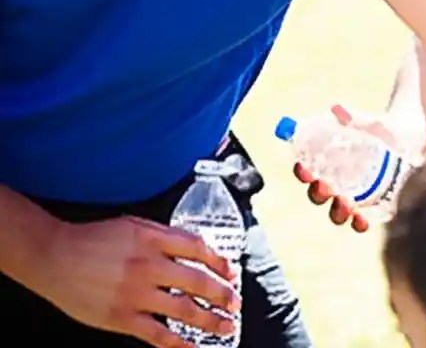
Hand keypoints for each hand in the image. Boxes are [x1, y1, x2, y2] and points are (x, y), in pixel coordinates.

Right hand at [34, 216, 239, 347]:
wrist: (52, 256)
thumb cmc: (92, 239)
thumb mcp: (134, 225)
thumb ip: (165, 237)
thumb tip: (197, 250)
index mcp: (154, 239)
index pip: (199, 250)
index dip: (221, 263)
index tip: (231, 272)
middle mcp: (149, 266)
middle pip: (198, 282)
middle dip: (223, 294)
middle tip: (236, 303)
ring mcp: (135, 293)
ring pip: (184, 309)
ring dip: (211, 319)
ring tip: (226, 326)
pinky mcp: (121, 317)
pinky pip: (157, 334)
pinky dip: (179, 344)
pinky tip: (193, 347)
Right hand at [294, 104, 419, 232]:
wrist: (414, 137)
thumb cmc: (385, 128)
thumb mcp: (371, 123)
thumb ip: (354, 117)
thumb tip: (337, 108)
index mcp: (331, 163)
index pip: (309, 172)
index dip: (303, 172)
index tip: (303, 168)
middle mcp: (340, 183)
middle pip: (320, 196)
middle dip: (318, 193)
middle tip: (324, 186)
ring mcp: (357, 196)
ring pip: (339, 211)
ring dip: (337, 211)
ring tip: (344, 204)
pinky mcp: (376, 206)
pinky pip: (363, 219)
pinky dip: (360, 222)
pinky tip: (362, 220)